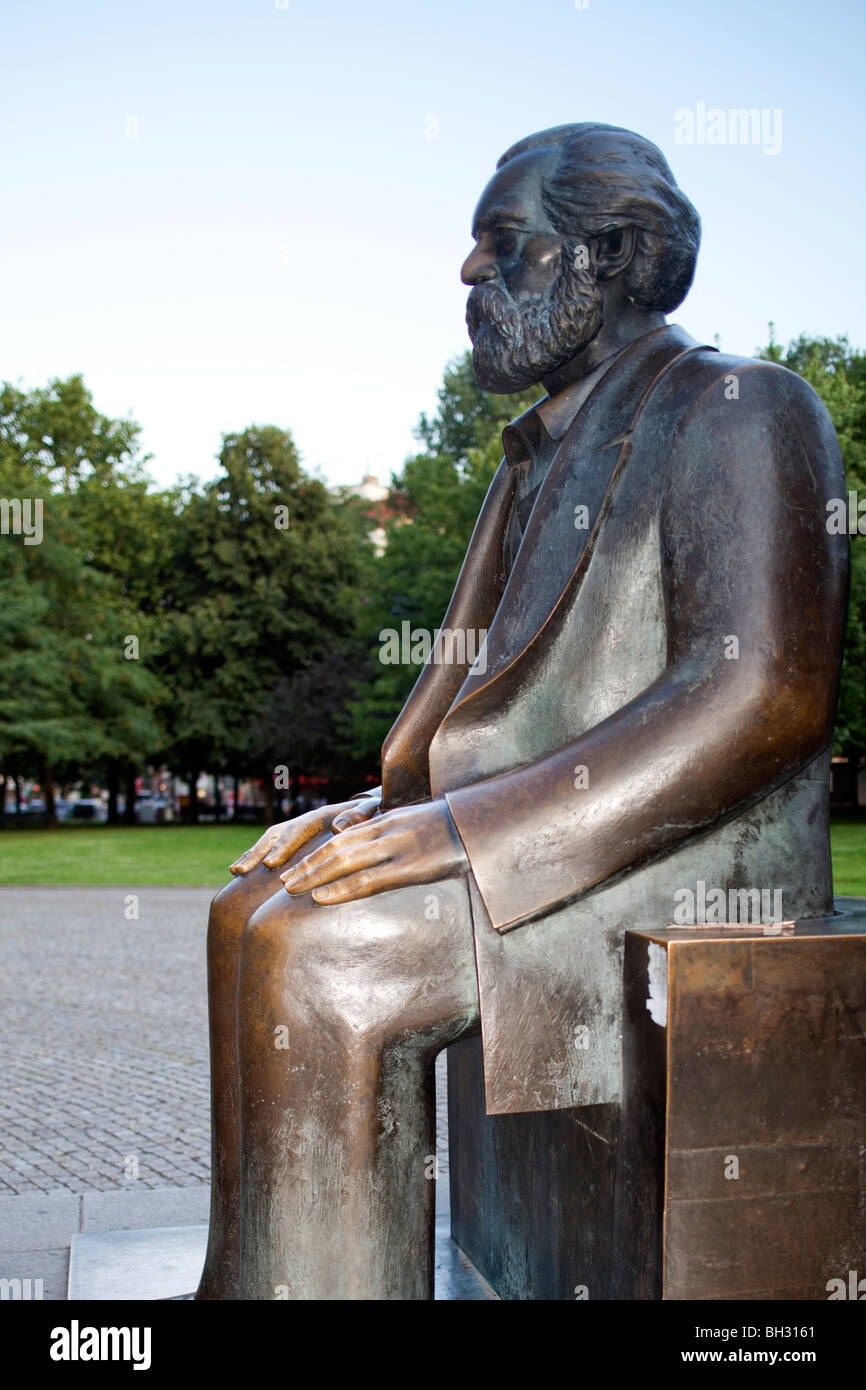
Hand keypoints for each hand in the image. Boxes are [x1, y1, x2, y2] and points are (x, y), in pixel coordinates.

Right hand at [228, 788, 381, 875]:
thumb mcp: (369, 813)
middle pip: (276, 836)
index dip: (283, 848)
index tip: (271, 864)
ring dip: (252, 855)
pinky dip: (255, 858)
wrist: (369, 809)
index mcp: (319, 817)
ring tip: (235, 871)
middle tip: (242, 870)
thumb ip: (356, 817)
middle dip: (259, 853)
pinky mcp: (295, 841)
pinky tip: (239, 872)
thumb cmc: (370, 814)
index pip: (297, 831)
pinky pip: (271, 848)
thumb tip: (337, 828)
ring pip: (269, 841)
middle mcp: (303, 823)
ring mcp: (297, 831)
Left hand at [280, 798, 468, 903]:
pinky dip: (341, 888)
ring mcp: (399, 846)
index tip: (296, 863)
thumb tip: (383, 851)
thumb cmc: (461, 828)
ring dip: (314, 874)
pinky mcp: (412, 867)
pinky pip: (369, 879)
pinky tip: (321, 897)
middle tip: (283, 880)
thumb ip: (400, 835)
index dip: (316, 850)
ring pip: (344, 860)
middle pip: (336, 846)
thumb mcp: (425, 825)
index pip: (344, 834)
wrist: (491, 823)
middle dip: (307, 863)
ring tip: (291, 888)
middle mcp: (389, 828)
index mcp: (391, 819)